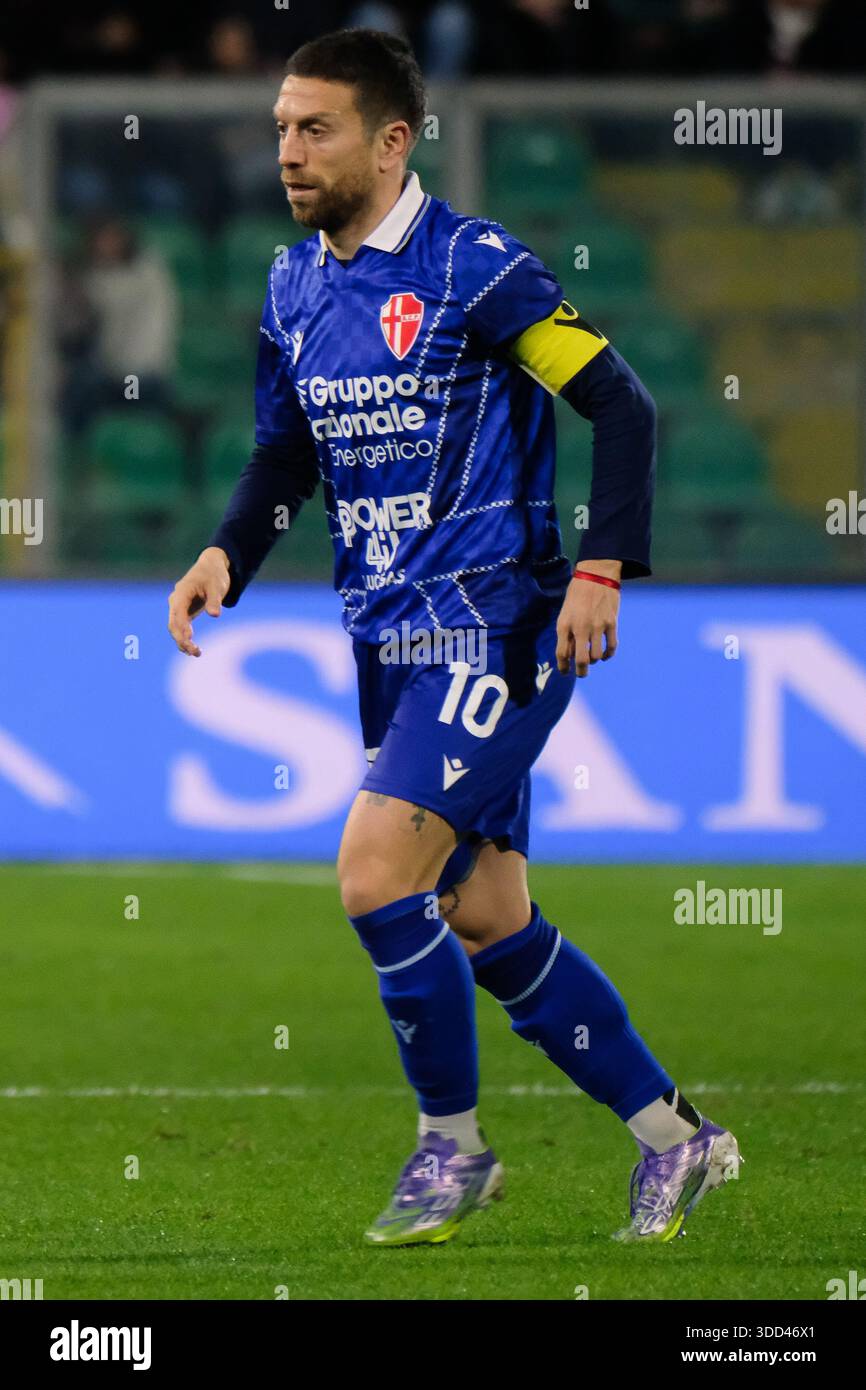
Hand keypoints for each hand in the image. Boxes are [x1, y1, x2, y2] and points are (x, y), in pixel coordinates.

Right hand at [167, 547, 230, 656]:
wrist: (211, 568)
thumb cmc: (213, 576)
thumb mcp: (217, 586)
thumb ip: (214, 600)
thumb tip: (215, 615)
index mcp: (181, 592)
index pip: (177, 612)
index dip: (182, 626)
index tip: (190, 638)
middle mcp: (176, 601)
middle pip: (173, 623)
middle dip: (182, 639)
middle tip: (195, 652)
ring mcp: (178, 608)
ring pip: (175, 628)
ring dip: (183, 642)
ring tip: (197, 654)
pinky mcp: (184, 613)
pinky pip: (181, 628)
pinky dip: (185, 639)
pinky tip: (193, 651)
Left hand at [555, 561, 620, 677]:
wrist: (596, 576)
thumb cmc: (577, 595)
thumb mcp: (565, 613)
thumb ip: (567, 633)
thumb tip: (570, 655)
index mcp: (564, 624)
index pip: (562, 653)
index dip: (563, 667)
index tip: (565, 672)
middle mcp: (580, 627)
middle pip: (580, 660)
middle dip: (581, 672)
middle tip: (581, 673)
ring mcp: (597, 626)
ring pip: (596, 656)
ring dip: (594, 661)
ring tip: (592, 658)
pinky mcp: (611, 623)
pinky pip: (611, 647)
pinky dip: (608, 655)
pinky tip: (605, 654)